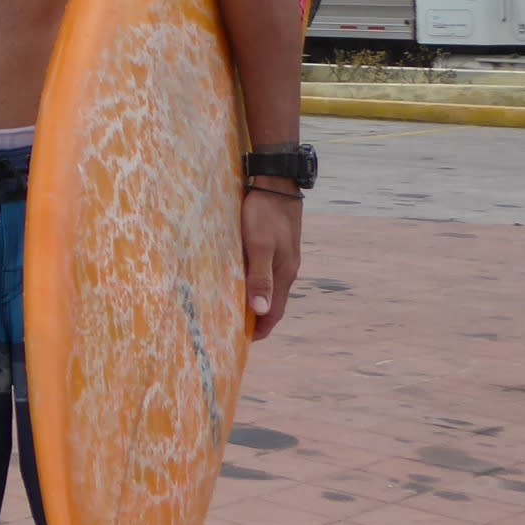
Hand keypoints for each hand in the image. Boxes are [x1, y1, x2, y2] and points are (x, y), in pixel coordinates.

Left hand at [241, 185, 301, 339]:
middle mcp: (287, 269)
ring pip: (271, 287)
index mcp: (284, 274)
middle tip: (237, 330)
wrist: (276, 183)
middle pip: (274, 302)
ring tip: (238, 309)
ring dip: (258, 301)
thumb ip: (260, 277)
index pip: (274, 312)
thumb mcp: (259, 246)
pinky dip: (257, 284)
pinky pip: (268, 273)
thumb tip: (259, 311)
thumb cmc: (264, 214)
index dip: (261, 329)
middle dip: (259, 319)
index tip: (245, 342)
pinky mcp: (277, 245)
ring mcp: (284, 257)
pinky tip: (244, 280)